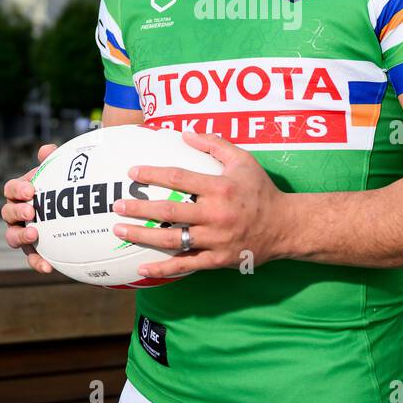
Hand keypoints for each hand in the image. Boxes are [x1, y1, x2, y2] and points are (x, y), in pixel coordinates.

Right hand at [2, 143, 56, 273]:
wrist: (75, 213)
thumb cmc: (63, 189)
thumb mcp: (59, 174)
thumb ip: (53, 162)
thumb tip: (47, 150)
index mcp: (20, 194)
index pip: (11, 189)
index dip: (18, 190)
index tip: (31, 190)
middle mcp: (16, 214)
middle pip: (7, 213)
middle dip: (17, 212)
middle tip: (31, 211)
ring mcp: (22, 233)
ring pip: (12, 237)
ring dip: (22, 237)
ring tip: (35, 235)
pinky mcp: (33, 250)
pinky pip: (31, 258)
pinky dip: (37, 262)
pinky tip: (48, 268)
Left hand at [112, 130, 289, 278]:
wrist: (285, 226)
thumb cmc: (261, 190)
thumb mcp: (243, 160)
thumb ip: (214, 145)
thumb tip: (185, 134)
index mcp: (220, 188)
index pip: (179, 178)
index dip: (152, 174)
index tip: (132, 173)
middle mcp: (216, 214)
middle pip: (169, 211)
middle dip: (139, 208)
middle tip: (117, 204)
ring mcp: (215, 240)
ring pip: (172, 239)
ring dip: (142, 236)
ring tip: (120, 230)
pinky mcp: (217, 260)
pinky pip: (186, 265)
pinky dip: (163, 268)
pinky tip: (143, 268)